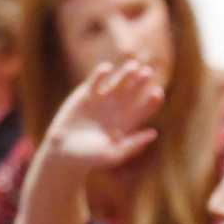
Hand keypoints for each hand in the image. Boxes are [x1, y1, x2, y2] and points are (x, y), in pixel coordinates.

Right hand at [38, 61, 162, 174]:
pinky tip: (107, 68)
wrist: (64, 153)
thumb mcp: (114, 154)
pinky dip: (100, 75)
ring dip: (125, 75)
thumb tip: (154, 133)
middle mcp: (117, 110)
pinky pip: (95, 82)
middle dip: (140, 82)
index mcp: (128, 124)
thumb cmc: (91, 158)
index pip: (144, 109)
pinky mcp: (85, 96)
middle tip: (148, 72)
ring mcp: (102, 101)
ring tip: (133, 65)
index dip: (151, 101)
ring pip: (117, 84)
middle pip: (133, 93)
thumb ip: (133, 144)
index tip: (158, 93)